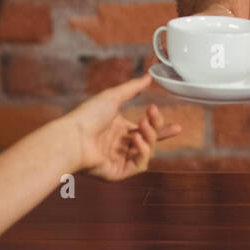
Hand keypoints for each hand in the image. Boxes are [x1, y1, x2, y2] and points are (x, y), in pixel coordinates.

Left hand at [60, 75, 181, 179]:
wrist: (73, 136)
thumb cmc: (88, 115)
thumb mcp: (113, 96)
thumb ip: (133, 88)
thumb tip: (148, 76)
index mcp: (119, 129)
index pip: (146, 129)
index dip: (161, 128)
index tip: (177, 126)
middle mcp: (120, 145)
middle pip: (149, 142)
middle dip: (159, 132)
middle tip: (154, 117)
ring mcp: (119, 159)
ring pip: (146, 152)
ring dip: (150, 138)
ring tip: (143, 125)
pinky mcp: (118, 172)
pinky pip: (139, 165)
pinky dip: (143, 152)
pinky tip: (137, 140)